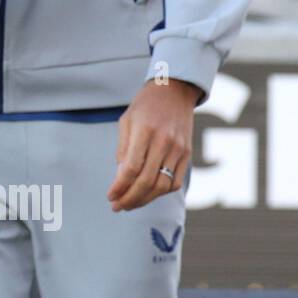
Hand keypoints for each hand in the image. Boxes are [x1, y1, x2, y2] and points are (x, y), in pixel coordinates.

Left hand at [108, 79, 200, 211]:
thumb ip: (123, 150)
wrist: (175, 91)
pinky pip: (176, 181)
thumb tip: (120, 178)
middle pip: (146, 180)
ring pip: (163, 185)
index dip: (119, 186)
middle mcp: (164, 142)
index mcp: (145, 131)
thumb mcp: (127, 121)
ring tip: (130, 204)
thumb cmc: (145, 106)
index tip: (110, 196)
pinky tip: (148, 195)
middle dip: (129, 198)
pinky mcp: (187, 154)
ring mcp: (179, 149)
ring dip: (145, 199)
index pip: (131, 168)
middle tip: (117, 207)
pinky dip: (161, 192)